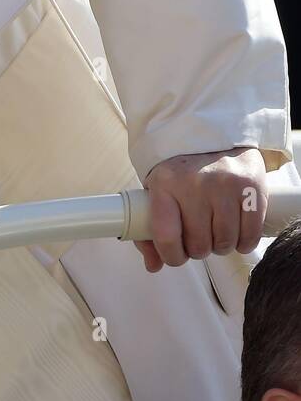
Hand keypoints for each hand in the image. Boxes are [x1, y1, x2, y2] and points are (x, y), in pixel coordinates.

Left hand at [135, 147, 267, 271]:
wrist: (210, 134)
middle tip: (197, 238)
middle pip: (199, 244)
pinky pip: (250, 235)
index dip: (171, 256)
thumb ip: (149, 230)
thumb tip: (153, 266)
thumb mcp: (156, 191)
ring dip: (219, 246)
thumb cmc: (178, 169)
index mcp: (164, 184)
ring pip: (225, 243)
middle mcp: (195, 185)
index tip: (175, 257)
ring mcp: (226, 186)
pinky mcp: (252, 188)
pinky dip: (242, 242)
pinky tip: (234, 232)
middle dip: (197, 249)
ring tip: (214, 231)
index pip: (167, 236)